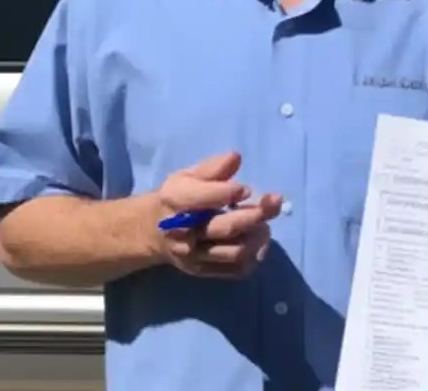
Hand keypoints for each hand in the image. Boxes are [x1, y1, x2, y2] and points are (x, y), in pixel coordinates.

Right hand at [153, 151, 283, 278]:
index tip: (247, 189)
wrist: (153, 231)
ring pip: (234, 251)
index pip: (202, 199)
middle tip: (274, 201)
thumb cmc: (177, 198)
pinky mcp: (203, 271)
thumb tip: (236, 158)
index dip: (228, 193)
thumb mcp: (187, 176)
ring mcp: (193, 256)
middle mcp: (182, 232)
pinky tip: (258, 240)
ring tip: (264, 222)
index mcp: (175, 201)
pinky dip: (254, 256)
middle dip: (255, 215)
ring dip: (257, 236)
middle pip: (225, 228)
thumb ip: (212, 168)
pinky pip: (236, 270)